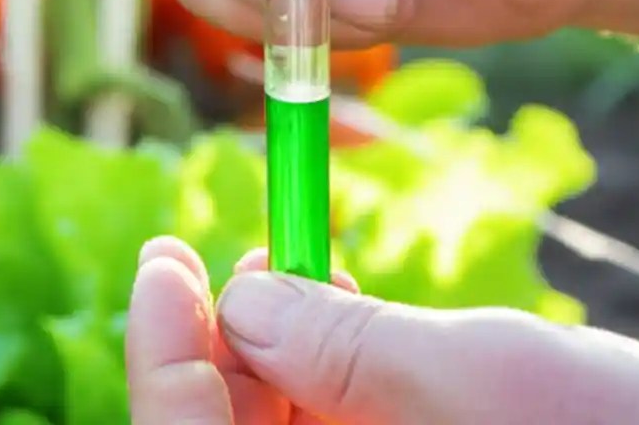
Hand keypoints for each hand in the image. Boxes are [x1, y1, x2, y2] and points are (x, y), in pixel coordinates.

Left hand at [127, 236, 638, 423]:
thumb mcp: (478, 381)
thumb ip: (344, 346)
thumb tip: (240, 298)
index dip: (160, 359)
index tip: (162, 261)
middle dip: (213, 347)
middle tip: (231, 255)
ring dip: (265, 349)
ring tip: (293, 269)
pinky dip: (315, 367)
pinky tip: (333, 309)